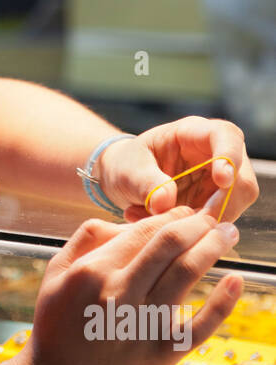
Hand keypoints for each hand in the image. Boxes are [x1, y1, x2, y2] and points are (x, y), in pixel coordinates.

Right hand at [12, 206, 244, 364]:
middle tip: (214, 218)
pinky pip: (200, 325)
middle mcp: (120, 294)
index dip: (173, 216)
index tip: (187, 213)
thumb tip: (124, 222)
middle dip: (200, 224)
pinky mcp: (160, 355)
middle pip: (171, 244)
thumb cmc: (55, 328)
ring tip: (228, 234)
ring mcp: (143, 325)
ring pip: (187, 273)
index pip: (144, 230)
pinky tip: (236, 281)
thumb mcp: (55, 274)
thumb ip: (86, 240)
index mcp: (93, 271)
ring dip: (214, 247)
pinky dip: (223, 301)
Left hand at [98, 117, 258, 224]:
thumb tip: (165, 203)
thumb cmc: (126, 166)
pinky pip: (218, 222)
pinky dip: (194, 231)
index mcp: (194, 133)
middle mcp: (215, 155)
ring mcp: (219, 182)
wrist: (124, 182)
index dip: (230, 157)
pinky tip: (164, 227)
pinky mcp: (215, 205)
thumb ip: (146, 182)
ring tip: (163, 221)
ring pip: (234, 206)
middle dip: (220, 206)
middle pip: (241, 180)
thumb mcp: (128, 169)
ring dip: (204, 222)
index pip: (226, 136)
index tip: (222, 180)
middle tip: (189, 222)